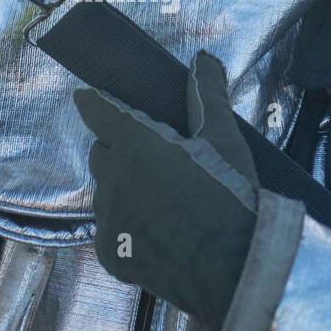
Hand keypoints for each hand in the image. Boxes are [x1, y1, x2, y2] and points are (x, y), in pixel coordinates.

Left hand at [74, 51, 258, 330]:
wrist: (236, 269)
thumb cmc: (231, 197)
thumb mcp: (225, 140)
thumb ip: (208, 96)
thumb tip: (203, 60)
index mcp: (134, 143)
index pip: (95, 110)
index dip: (96, 103)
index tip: (95, 99)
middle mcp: (110, 179)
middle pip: (101, 152)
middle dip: (120, 149)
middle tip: (157, 159)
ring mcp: (107, 220)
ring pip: (106, 193)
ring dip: (125, 190)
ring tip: (165, 202)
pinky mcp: (109, 254)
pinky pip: (111, 230)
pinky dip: (128, 228)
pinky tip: (161, 234)